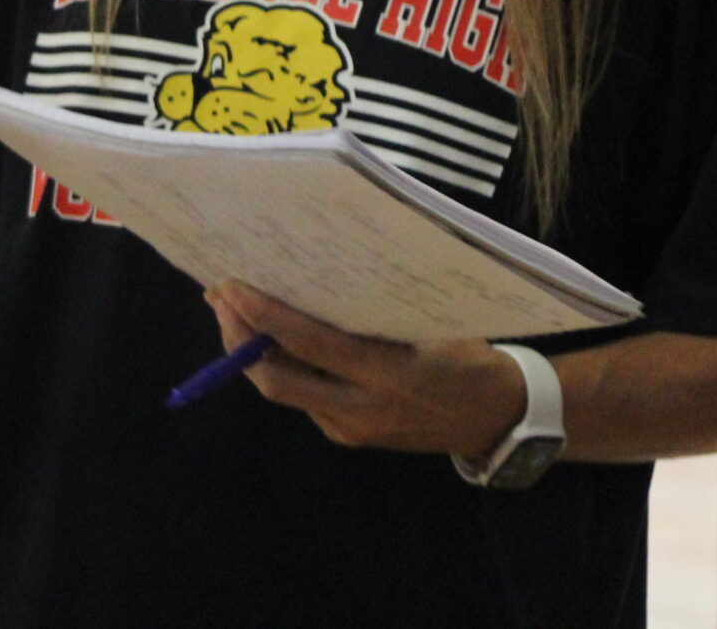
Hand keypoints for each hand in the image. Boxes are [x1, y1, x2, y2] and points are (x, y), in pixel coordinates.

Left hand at [206, 282, 526, 455]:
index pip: (312, 344)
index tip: (233, 286)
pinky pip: (304, 399)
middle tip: (218, 296)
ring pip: (285, 392)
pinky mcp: (348, 436)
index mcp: (388, 374)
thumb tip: (321, 280)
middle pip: (278, 380)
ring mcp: (351, 429)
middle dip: (239, 339)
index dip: (267, 316)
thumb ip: (377, 316)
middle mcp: (361, 409)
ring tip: (234, 313)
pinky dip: (283, 368)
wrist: (498, 419)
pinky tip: (273, 342)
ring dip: (253, 355)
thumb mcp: (432, 326)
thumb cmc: (470, 359)